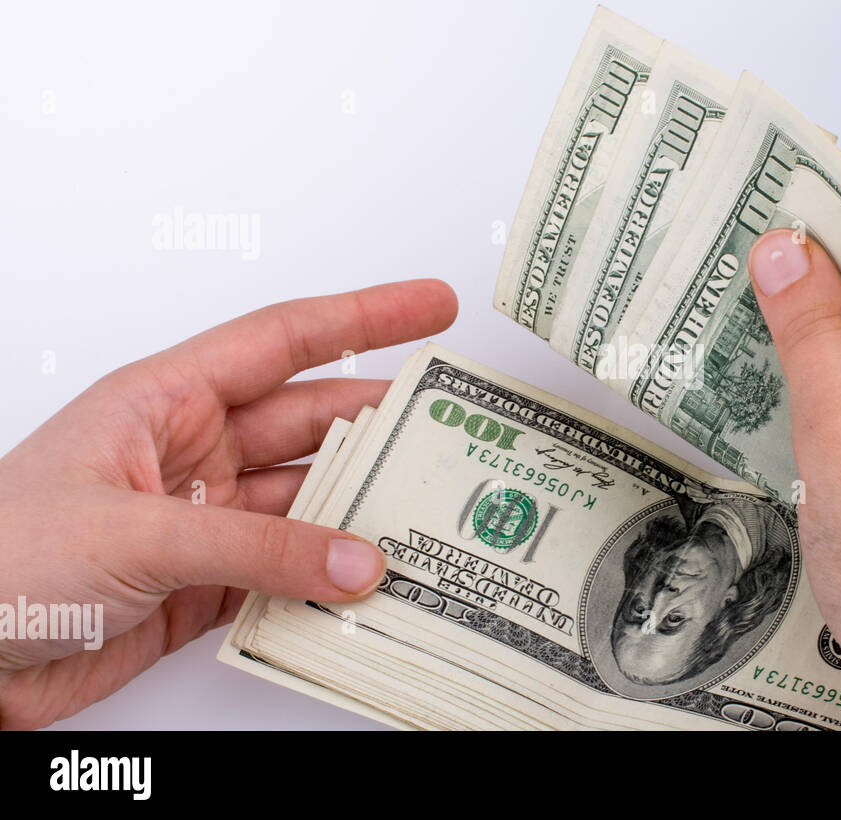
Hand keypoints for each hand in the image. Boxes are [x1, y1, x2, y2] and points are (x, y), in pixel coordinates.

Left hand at [0, 280, 456, 728]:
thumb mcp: (135, 534)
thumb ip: (259, 547)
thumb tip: (357, 559)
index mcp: (165, 401)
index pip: (284, 340)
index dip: (366, 316)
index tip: (432, 305)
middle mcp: (192, 454)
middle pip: (312, 423)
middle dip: (385, 421)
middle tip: (457, 428)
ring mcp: (203, 520)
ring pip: (309, 504)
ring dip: (363, 514)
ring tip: (429, 519)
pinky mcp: (205, 585)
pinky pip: (289, 573)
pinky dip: (331, 581)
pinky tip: (369, 586)